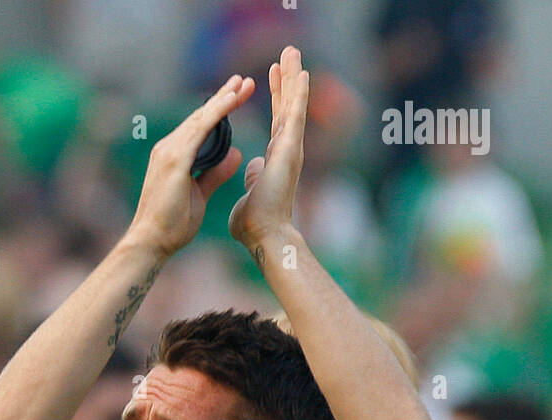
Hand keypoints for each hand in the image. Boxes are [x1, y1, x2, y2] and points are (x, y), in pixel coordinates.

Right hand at [127, 74, 254, 259]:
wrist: (150, 243)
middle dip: (224, 98)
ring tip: (242, 84)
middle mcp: (168, 148)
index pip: (201, 128)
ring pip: (200, 119)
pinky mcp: (174, 160)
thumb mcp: (200, 195)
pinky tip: (230, 102)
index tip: (238, 96)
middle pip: (201, 117)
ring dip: (222, 100)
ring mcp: (168, 152)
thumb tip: (236, 154)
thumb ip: (215, 173)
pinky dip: (215, 114)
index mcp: (175, 157)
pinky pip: (199, 130)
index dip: (220, 111)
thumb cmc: (171, 226)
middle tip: (245, 81)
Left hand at [229, 46, 308, 252]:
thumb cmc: (254, 224)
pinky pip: (295, 115)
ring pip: (292, 104)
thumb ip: (252, 177)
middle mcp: (285, 151)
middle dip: (286, 78)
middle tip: (289, 52)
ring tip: (293, 51)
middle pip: (286, 106)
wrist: (264, 235)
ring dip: (294, 77)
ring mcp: (289, 149)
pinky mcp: (290, 150)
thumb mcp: (249, 194)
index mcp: (274, 159)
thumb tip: (251, 167)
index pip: (275, 120)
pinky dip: (299, 94)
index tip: (272, 75)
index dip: (275, 96)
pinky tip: (302, 72)